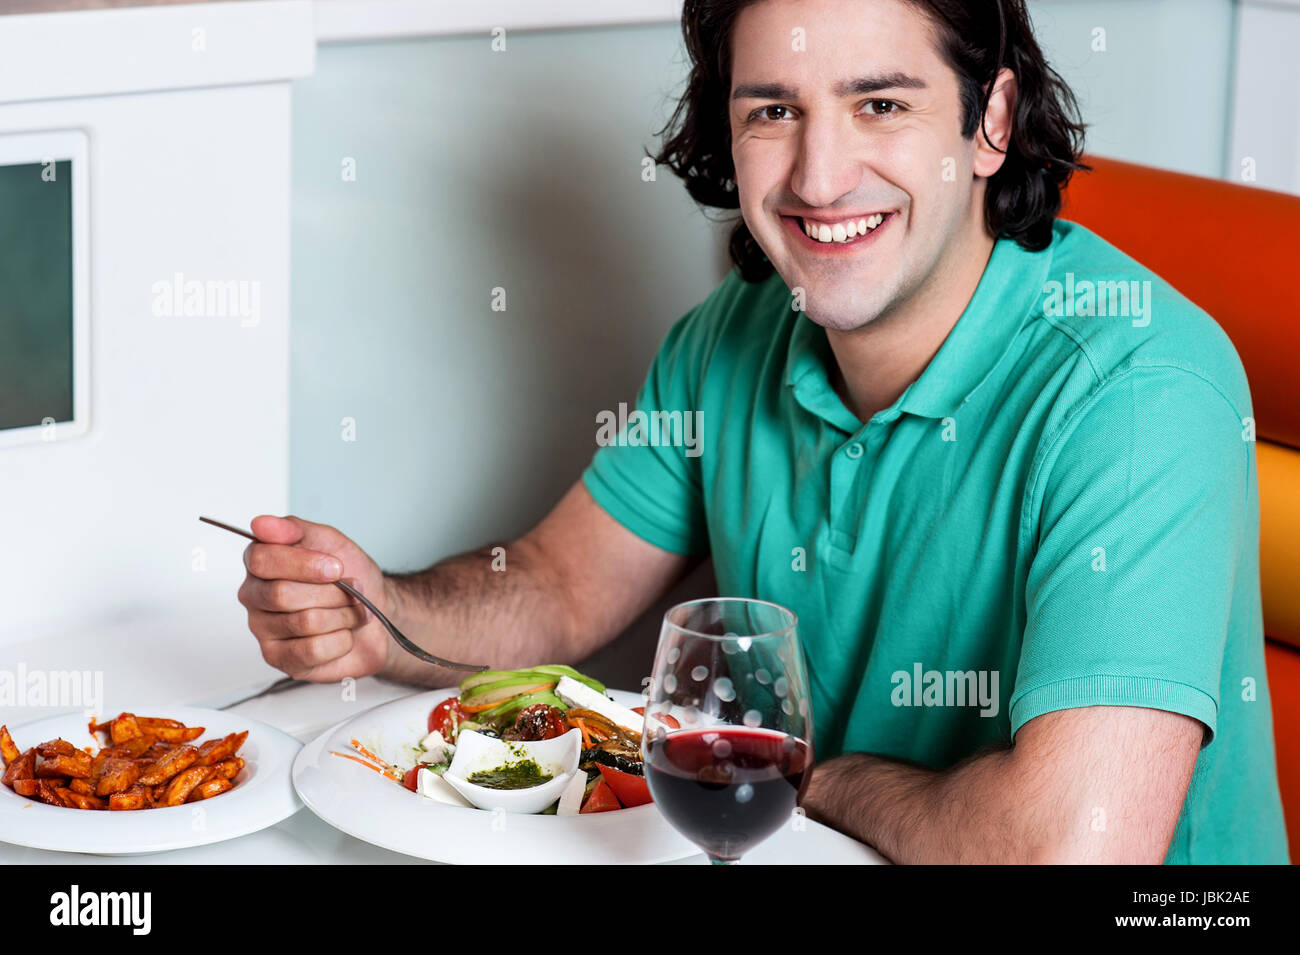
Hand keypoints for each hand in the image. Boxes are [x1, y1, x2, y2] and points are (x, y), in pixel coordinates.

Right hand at [237, 515, 391, 681]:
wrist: (375, 610)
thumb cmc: (349, 576)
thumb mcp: (329, 541)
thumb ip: (294, 529)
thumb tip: (262, 523)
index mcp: (260, 564)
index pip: (262, 560)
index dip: (304, 564)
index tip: (335, 567)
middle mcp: (255, 597)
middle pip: (283, 595)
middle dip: (331, 592)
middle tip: (351, 590)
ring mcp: (264, 630)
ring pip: (304, 622)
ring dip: (342, 615)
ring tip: (350, 611)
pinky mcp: (281, 658)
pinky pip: (313, 649)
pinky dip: (341, 640)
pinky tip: (343, 633)